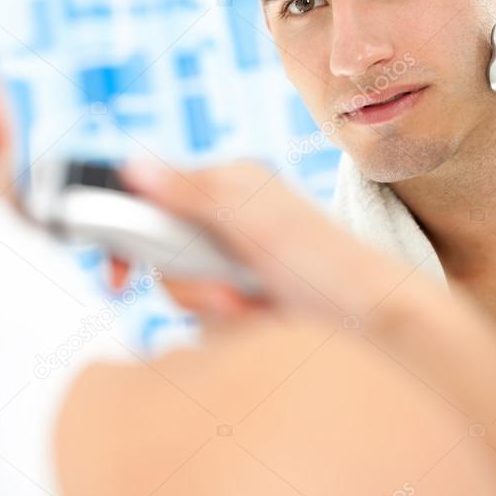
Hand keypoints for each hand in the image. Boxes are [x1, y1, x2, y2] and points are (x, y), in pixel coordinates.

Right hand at [118, 158, 425, 325]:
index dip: (126, 235)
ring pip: (186, 295)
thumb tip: (132, 166)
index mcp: (228, 186)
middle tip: (231, 293)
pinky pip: (211, 322)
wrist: (379, 324)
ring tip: (260, 309)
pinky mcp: (248, 302)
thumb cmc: (328, 265)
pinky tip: (268, 322)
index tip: (117, 276)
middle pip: (163, 258)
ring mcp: (238, 265)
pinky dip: (234, 328)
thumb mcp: (257, 223)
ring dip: (217, 310)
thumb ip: (193, 194)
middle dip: (192, 286)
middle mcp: (229, 222)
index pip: (151, 200)